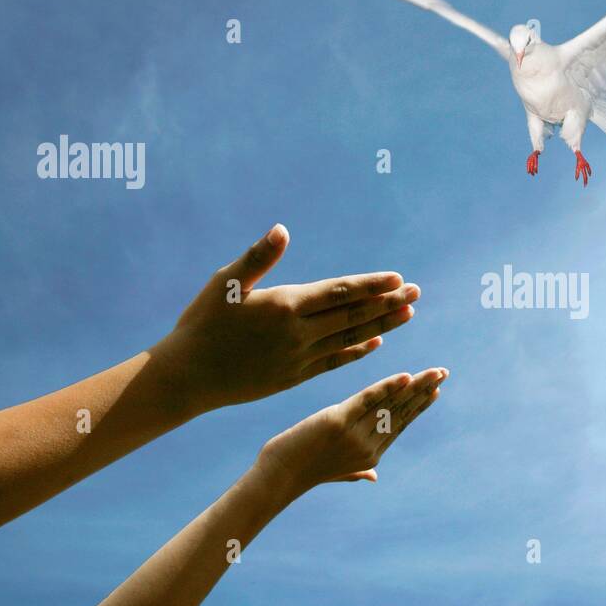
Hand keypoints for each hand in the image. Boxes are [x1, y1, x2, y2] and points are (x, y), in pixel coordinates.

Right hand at [150, 224, 418, 414]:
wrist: (189, 376)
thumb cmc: (202, 323)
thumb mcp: (226, 283)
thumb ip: (258, 257)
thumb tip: (282, 229)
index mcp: (285, 305)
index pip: (339, 292)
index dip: (370, 285)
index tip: (397, 278)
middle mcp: (298, 333)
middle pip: (353, 315)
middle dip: (387, 302)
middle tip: (416, 292)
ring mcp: (299, 358)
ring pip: (350, 339)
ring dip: (382, 325)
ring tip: (408, 314)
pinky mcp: (295, 376)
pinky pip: (334, 361)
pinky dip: (358, 351)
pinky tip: (377, 343)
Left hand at [256, 368, 447, 498]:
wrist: (279, 476)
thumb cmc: (303, 470)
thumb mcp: (336, 471)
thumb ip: (358, 472)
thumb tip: (374, 477)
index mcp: (370, 456)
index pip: (400, 425)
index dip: (419, 406)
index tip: (434, 390)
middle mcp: (368, 446)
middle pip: (402, 412)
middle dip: (424, 391)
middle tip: (443, 373)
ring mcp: (354, 434)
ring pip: (391, 404)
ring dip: (416, 385)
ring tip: (434, 372)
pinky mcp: (338, 422)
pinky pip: (369, 400)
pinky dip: (388, 387)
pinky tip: (405, 376)